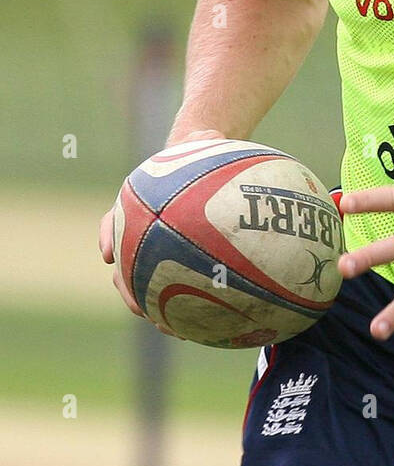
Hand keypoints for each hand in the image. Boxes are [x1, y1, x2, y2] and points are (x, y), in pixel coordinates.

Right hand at [99, 129, 225, 337]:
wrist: (199, 168)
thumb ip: (205, 139)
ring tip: (173, 331)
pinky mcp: (177, 267)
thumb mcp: (201, 143)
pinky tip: (210, 327)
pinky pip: (179, 292)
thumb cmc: (197, 156)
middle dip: (128, 291)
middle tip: (139, 309)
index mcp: (135, 209)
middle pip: (125, 269)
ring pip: (147, 289)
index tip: (111, 255)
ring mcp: (156, 255)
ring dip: (153, 311)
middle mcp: (140, 236)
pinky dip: (187, 310)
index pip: (113, 224)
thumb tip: (212, 134)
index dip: (109, 238)